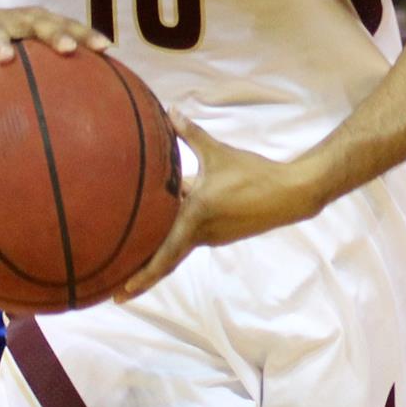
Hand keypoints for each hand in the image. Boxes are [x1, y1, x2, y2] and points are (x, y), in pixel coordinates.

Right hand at [0, 5, 109, 85]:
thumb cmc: (12, 42)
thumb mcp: (32, 48)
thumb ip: (56, 72)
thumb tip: (91, 107)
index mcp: (40, 22)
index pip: (69, 25)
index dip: (88, 35)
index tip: (106, 48)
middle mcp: (19, 21)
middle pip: (40, 24)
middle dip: (55, 35)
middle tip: (67, 49)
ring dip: (1, 45)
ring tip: (5, 59)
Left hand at [116, 113, 317, 299]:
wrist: (290, 193)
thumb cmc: (253, 173)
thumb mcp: (218, 152)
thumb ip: (190, 134)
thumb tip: (170, 110)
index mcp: (195, 217)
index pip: (164, 254)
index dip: (142, 275)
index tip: (122, 292)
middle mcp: (201, 234)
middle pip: (165, 261)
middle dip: (142, 278)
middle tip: (116, 295)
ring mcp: (212, 237)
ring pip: (177, 248)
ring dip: (156, 258)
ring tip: (130, 268)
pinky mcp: (221, 234)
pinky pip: (191, 237)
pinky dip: (173, 240)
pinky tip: (161, 231)